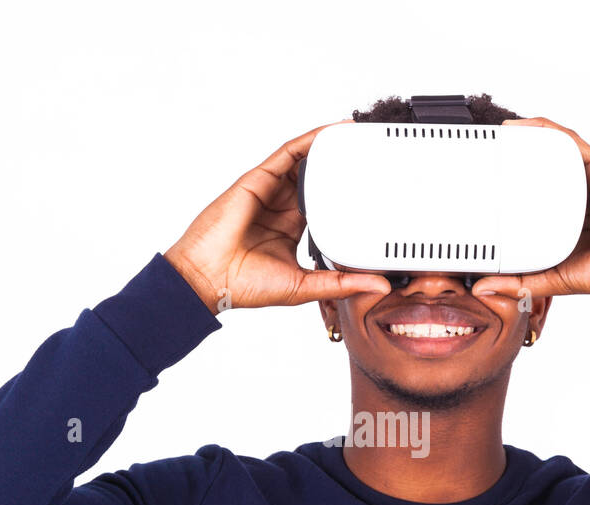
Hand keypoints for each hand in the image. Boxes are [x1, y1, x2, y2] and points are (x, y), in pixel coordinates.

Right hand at [164, 120, 390, 312]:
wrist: (209, 278)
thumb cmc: (246, 286)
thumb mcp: (306, 286)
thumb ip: (342, 283)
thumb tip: (380, 287)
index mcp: (293, 230)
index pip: (327, 206)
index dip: (348, 196)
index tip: (376, 190)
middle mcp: (283, 208)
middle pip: (318, 179)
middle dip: (343, 166)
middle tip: (373, 154)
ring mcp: (270, 191)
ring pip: (305, 161)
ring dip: (330, 147)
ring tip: (358, 134)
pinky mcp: (259, 179)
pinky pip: (288, 153)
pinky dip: (310, 140)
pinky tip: (331, 131)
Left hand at [470, 117, 589, 304]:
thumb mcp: (552, 279)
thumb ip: (519, 282)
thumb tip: (484, 286)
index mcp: (568, 218)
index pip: (538, 192)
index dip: (514, 181)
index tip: (487, 177)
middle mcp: (579, 196)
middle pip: (546, 166)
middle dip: (520, 153)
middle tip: (490, 148)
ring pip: (558, 151)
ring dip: (532, 136)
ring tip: (505, 130)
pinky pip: (575, 145)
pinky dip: (553, 132)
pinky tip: (531, 125)